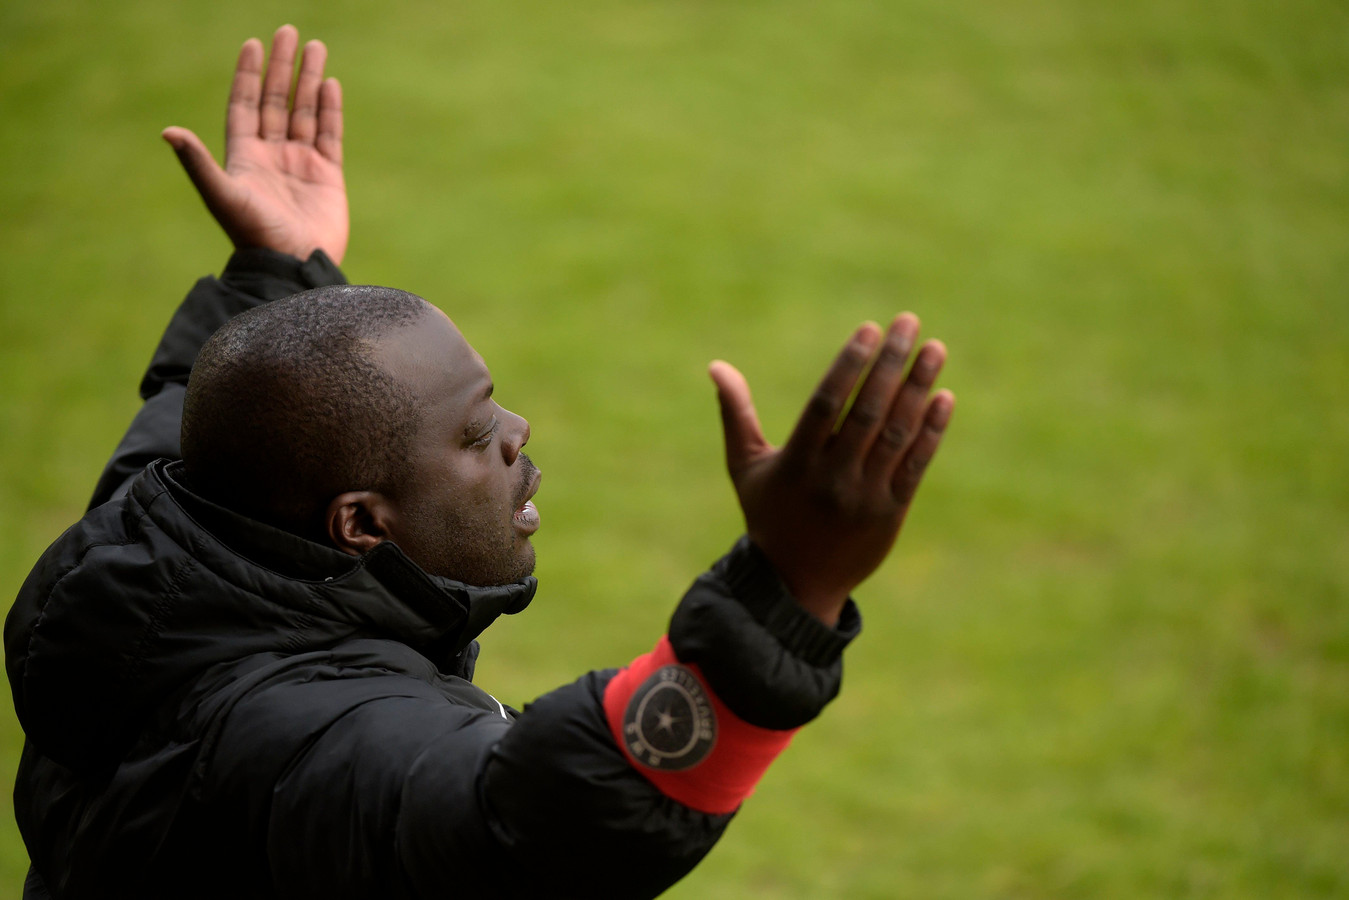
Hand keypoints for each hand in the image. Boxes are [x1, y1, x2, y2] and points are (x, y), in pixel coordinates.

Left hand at [162, 25, 347, 263]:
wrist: (292, 266)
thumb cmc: (254, 234)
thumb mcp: (223, 195)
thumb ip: (199, 162)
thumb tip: (168, 131)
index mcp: (244, 157)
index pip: (244, 105)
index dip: (247, 75)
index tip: (253, 43)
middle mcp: (271, 156)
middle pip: (275, 101)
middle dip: (282, 67)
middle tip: (288, 32)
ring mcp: (301, 165)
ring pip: (304, 113)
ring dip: (308, 80)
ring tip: (316, 47)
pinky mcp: (328, 177)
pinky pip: (329, 135)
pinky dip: (330, 110)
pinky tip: (329, 85)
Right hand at [710, 314, 954, 624]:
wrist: (796, 584)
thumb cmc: (768, 514)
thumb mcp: (746, 466)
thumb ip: (736, 414)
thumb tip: (716, 365)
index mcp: (796, 463)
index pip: (826, 404)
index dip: (849, 365)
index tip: (869, 329)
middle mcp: (832, 478)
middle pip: (867, 412)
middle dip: (890, 363)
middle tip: (908, 323)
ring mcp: (864, 497)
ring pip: (896, 435)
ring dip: (918, 389)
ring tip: (934, 350)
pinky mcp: (890, 512)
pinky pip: (915, 465)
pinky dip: (930, 431)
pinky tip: (943, 397)